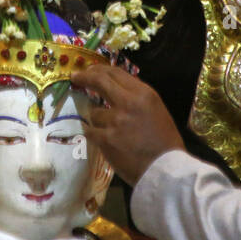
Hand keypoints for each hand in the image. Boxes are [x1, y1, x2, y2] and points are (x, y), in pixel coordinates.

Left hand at [72, 63, 183, 185]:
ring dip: (97, 119)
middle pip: (100, 81)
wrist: (165, 170)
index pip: (116, 73)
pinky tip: (104, 141)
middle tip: (75, 77)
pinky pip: (90, 131)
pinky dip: (94, 135)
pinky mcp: (105, 139)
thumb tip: (114, 90)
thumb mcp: (155, 110)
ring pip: (94, 112)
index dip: (99, 70)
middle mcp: (128, 103)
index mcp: (144, 94)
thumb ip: (136, 98)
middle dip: (84, 77)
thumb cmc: (165, 141)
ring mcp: (115, 121)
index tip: (90, 71)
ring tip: (110, 131)